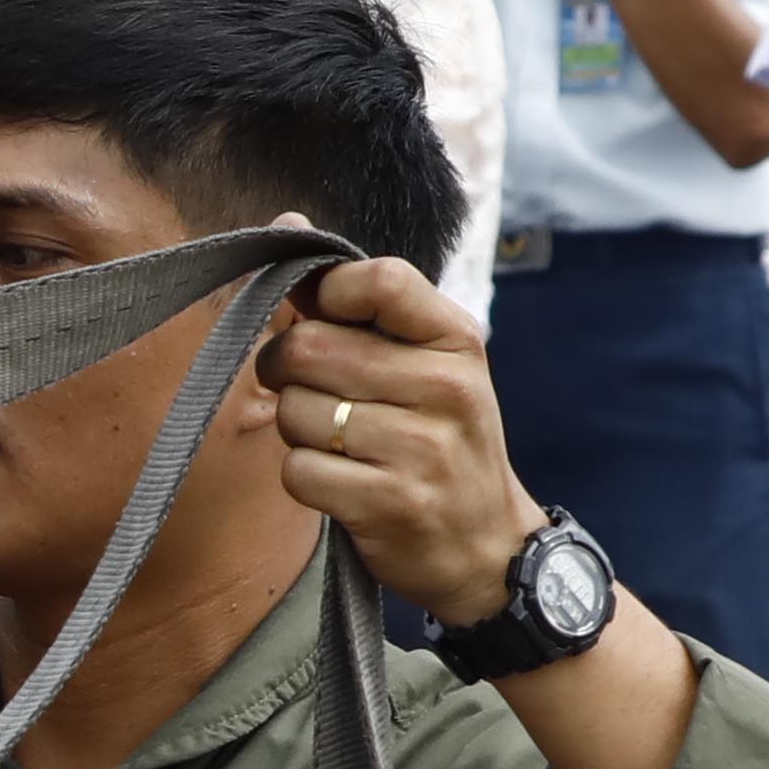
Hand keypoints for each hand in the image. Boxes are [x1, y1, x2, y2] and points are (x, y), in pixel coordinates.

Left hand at [255, 232, 535, 620]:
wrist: (485, 545)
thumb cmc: (437, 441)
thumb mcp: (424, 365)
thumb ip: (357, 305)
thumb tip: (284, 223)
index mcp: (456, 339)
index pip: (375, 278)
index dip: (323, 295)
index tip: (322, 321)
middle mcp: (447, 387)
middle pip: (307, 347)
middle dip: (287, 371)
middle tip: (314, 394)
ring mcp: (422, 447)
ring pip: (295, 412)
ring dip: (297, 431)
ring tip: (343, 446)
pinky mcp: (390, 501)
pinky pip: (297, 470)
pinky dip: (304, 478)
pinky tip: (343, 484)